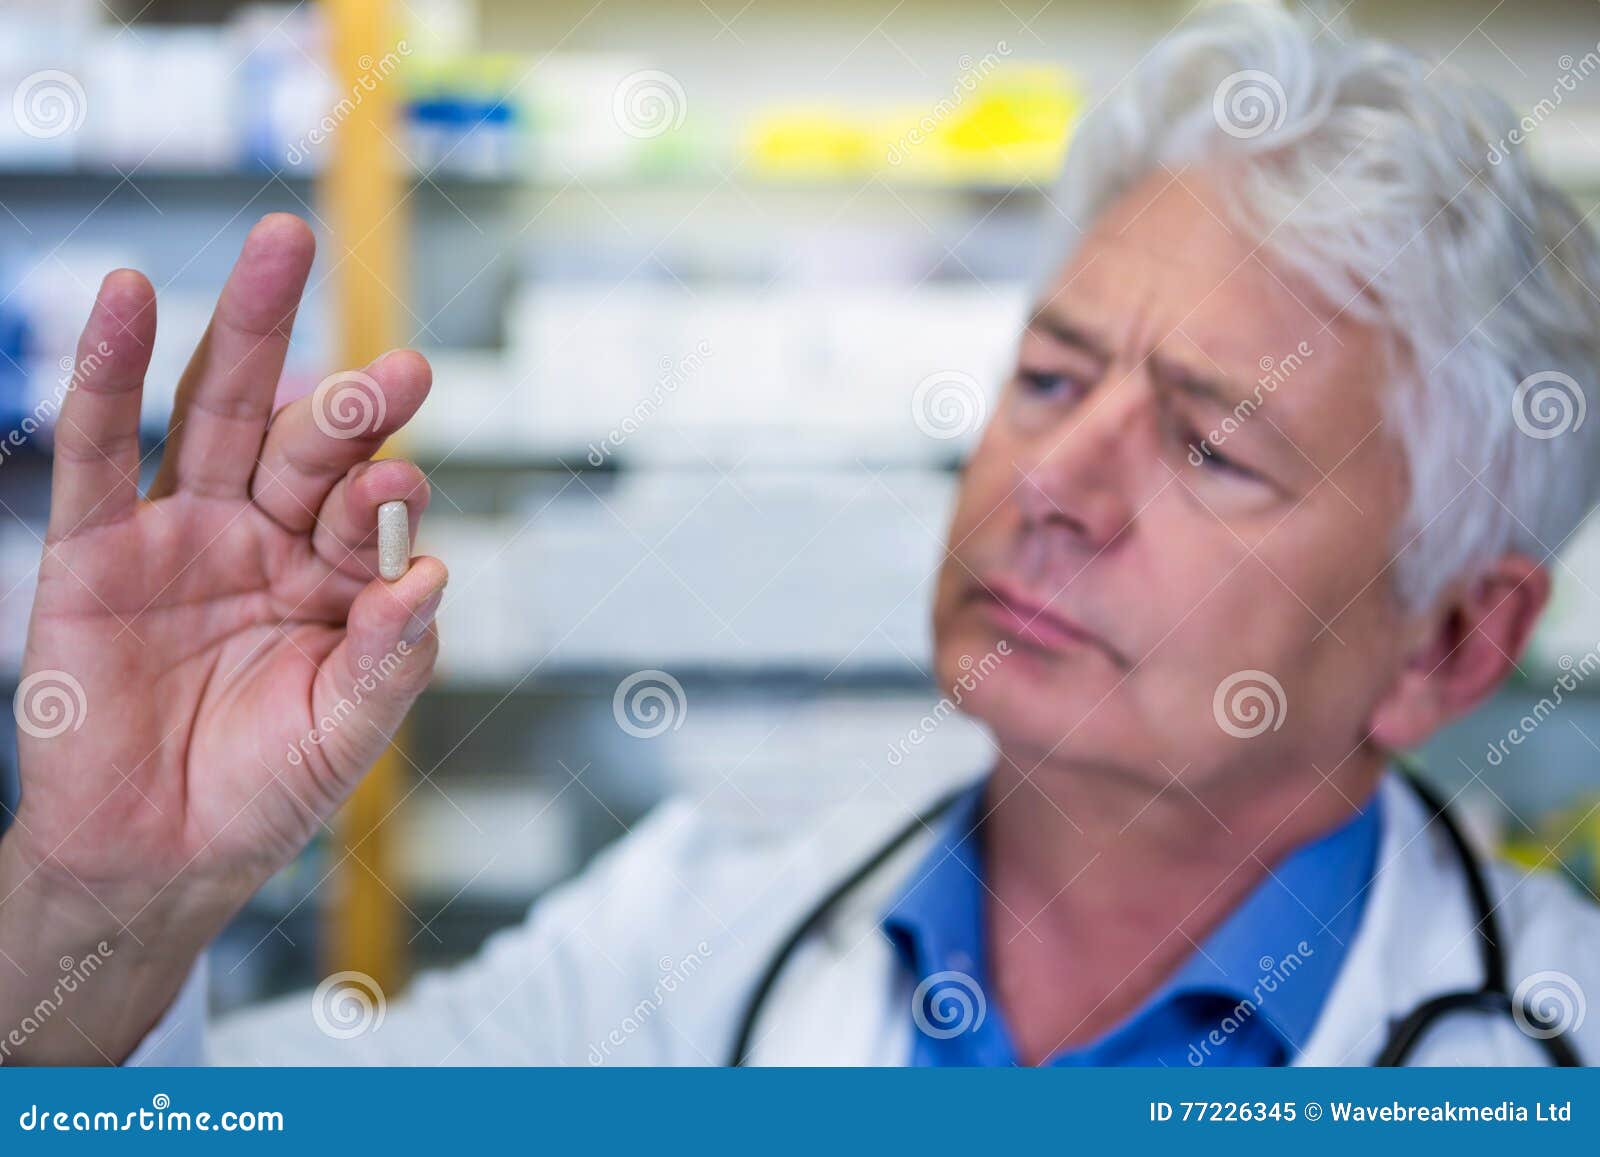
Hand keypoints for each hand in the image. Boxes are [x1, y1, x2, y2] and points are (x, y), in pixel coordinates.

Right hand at [0, 213, 446, 1061]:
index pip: (368, 511)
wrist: (156, 854)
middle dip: (348, 396)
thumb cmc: (264, 788)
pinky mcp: (94, 550)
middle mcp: (265, 535)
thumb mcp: (347, 730)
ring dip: (246, 331)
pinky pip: (96, 453)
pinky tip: (126, 298)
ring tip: (284, 246)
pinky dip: (105, 376)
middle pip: (305, 437)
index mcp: (336, 574)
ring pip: (214, 414)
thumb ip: (391, 656)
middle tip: (399, 361)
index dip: (384, 492)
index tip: (401, 480)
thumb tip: (436, 573)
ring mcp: (182, 532)